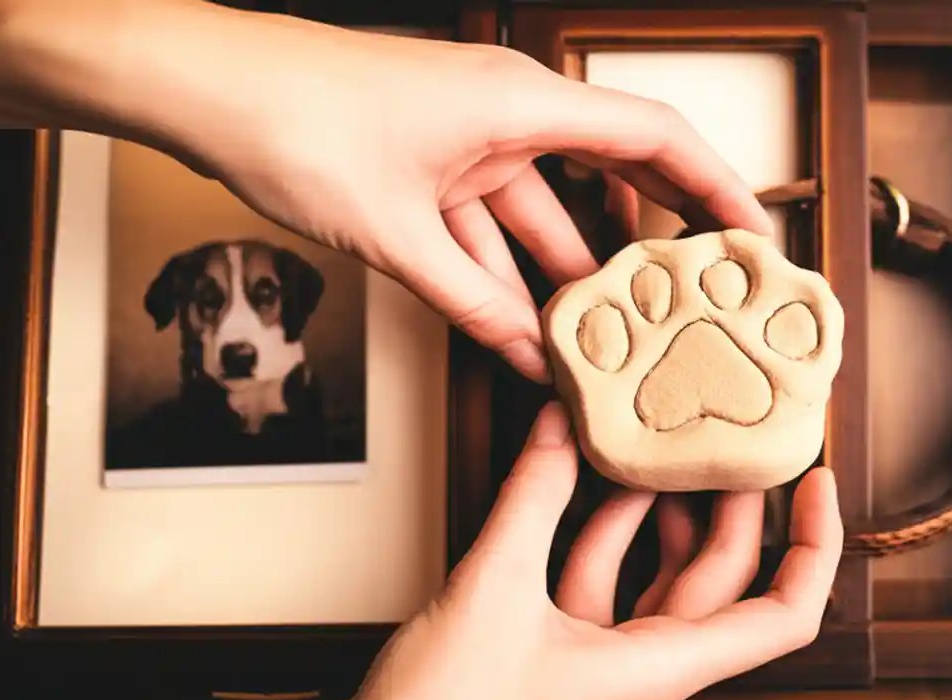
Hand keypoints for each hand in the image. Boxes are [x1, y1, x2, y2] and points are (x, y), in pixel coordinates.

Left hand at [0, 0, 773, 381]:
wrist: (201, 88)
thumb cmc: (292, 124)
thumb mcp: (397, 234)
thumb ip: (473, 304)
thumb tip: (531, 359)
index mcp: (520, 103)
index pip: (655, 136)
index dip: (716, 187)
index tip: (750, 238)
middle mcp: (506, 111)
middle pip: (611, 171)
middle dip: (651, 235)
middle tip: (687, 296)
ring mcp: (466, 136)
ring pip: (544, 208)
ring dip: (567, 270)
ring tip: (602, 334)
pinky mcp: (429, 160)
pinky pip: (488, 219)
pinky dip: (504, 269)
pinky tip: (518, 324)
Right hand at [333, 402, 842, 699]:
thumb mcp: (493, 592)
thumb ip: (532, 500)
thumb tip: (562, 424)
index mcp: (660, 667)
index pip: (783, 614)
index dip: (813, 547)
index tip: (817, 482)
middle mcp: (646, 666)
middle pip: (722, 578)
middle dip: (733, 504)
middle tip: (733, 433)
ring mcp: (602, 658)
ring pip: (659, 573)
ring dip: (662, 509)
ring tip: (667, 440)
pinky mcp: (557, 647)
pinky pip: (601, 577)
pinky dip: (599, 525)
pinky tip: (589, 475)